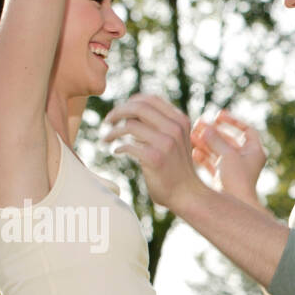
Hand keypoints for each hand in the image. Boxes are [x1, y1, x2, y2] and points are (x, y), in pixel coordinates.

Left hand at [101, 94, 205, 211]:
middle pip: (138, 107)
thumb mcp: (176, 140)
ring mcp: (165, 143)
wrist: (188, 195)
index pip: (150, 99)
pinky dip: (118, 147)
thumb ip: (161, 125)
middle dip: (117, 111)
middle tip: (108, 120)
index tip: (120, 111)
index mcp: (180, 121)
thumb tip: (131, 110)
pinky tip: (117, 151)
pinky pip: (127, 145)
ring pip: (129, 125)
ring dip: (113, 131)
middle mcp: (174, 128)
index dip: (131, 101)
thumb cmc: (177, 168)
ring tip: (106, 138)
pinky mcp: (154, 158)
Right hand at [191, 110, 266, 205]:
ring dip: (205, 143)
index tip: (218, 115)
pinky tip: (192, 152)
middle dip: (213, 132)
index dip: (233, 121)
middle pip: (228, 140)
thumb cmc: (237, 180)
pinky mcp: (223, 178)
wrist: (235, 205)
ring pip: (218, 151)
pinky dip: (203, 156)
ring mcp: (233, 169)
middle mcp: (245, 160)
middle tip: (199, 124)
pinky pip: (211, 163)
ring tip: (191, 135)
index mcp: (255, 152)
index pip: (247, 130)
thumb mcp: (228, 155)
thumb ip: (216, 139)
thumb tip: (205, 127)